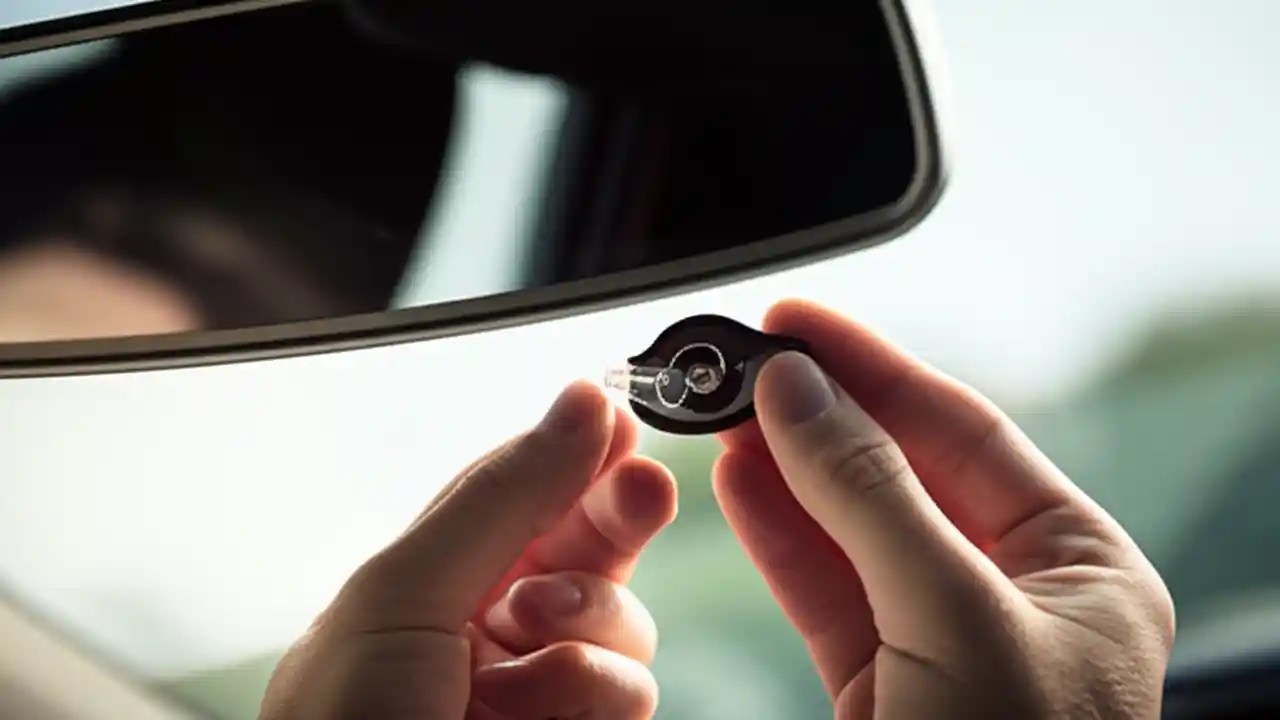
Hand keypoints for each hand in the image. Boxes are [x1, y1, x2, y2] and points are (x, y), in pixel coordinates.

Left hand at [261, 382, 676, 719]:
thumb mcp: (403, 596)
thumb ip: (502, 499)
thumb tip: (578, 405)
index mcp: (429, 584)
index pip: (520, 495)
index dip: (573, 453)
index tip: (621, 418)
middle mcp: (488, 632)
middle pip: (584, 545)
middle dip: (614, 513)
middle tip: (641, 487)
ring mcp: (539, 693)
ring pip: (622, 620)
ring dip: (586, 625)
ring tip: (524, 652)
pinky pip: (631, 690)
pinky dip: (592, 692)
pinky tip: (535, 712)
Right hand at [715, 300, 1174, 717]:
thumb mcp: (959, 623)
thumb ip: (874, 500)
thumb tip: (800, 396)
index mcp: (1079, 567)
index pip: (962, 430)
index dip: (874, 368)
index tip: (797, 323)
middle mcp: (1015, 596)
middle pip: (900, 471)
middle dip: (819, 415)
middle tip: (741, 362)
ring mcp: (944, 639)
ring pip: (850, 528)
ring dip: (783, 468)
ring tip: (722, 412)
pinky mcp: (885, 685)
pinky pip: (823, 590)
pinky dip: (776, 535)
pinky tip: (738, 483)